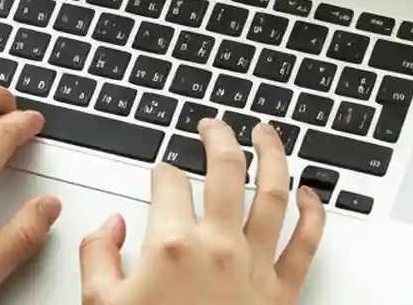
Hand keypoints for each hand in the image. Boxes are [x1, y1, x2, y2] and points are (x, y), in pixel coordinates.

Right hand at [79, 119, 325, 304]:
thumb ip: (97, 255)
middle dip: (218, 137)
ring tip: (267, 133)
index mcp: (171, 244)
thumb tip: (111, 226)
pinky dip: (315, 213)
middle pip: (225, 169)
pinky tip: (312, 193)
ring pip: (273, 193)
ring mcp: (255, 267)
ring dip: (273, 155)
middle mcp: (218, 247)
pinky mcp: (282, 293)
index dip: (160, 168)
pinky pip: (307, 243)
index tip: (159, 170)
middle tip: (212, 125)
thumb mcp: (98, 304)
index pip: (167, 181)